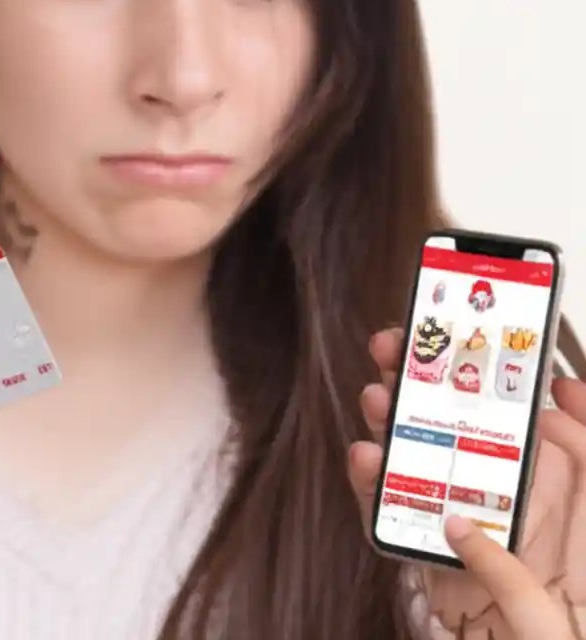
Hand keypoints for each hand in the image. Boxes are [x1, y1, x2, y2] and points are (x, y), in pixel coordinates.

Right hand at [348, 329, 585, 638]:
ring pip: (396, 445)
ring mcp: (428, 493)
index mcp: (501, 447)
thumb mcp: (578, 484)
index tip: (431, 322)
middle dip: (405, 373)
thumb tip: (565, 386)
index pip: (468, 388)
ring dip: (382, 417)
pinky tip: (367, 457)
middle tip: (389, 346)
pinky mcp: (405, 527)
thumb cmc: (552, 562)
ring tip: (378, 397)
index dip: (449, 353)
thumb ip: (580, 434)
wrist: (520, 619)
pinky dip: (369, 480)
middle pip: (423, 406)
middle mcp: (458, 463)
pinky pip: (379, 503)